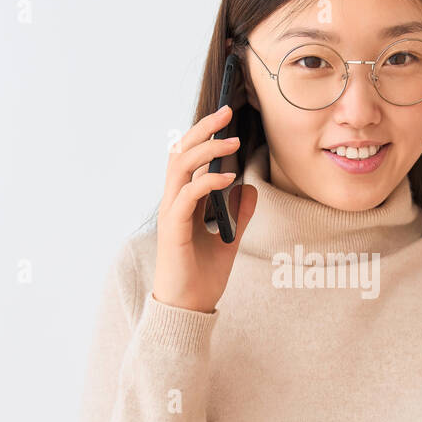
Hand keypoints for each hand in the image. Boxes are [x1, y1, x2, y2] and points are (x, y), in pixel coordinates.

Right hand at [152, 103, 257, 312]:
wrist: (190, 309)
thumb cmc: (202, 278)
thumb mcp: (230, 241)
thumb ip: (239, 214)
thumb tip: (250, 189)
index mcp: (183, 202)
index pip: (189, 157)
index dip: (204, 135)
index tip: (227, 118)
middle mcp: (173, 202)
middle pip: (180, 151)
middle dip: (203, 129)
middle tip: (227, 112)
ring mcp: (171, 213)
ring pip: (179, 165)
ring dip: (206, 149)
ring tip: (231, 141)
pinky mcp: (173, 228)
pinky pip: (188, 195)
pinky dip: (207, 181)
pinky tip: (228, 178)